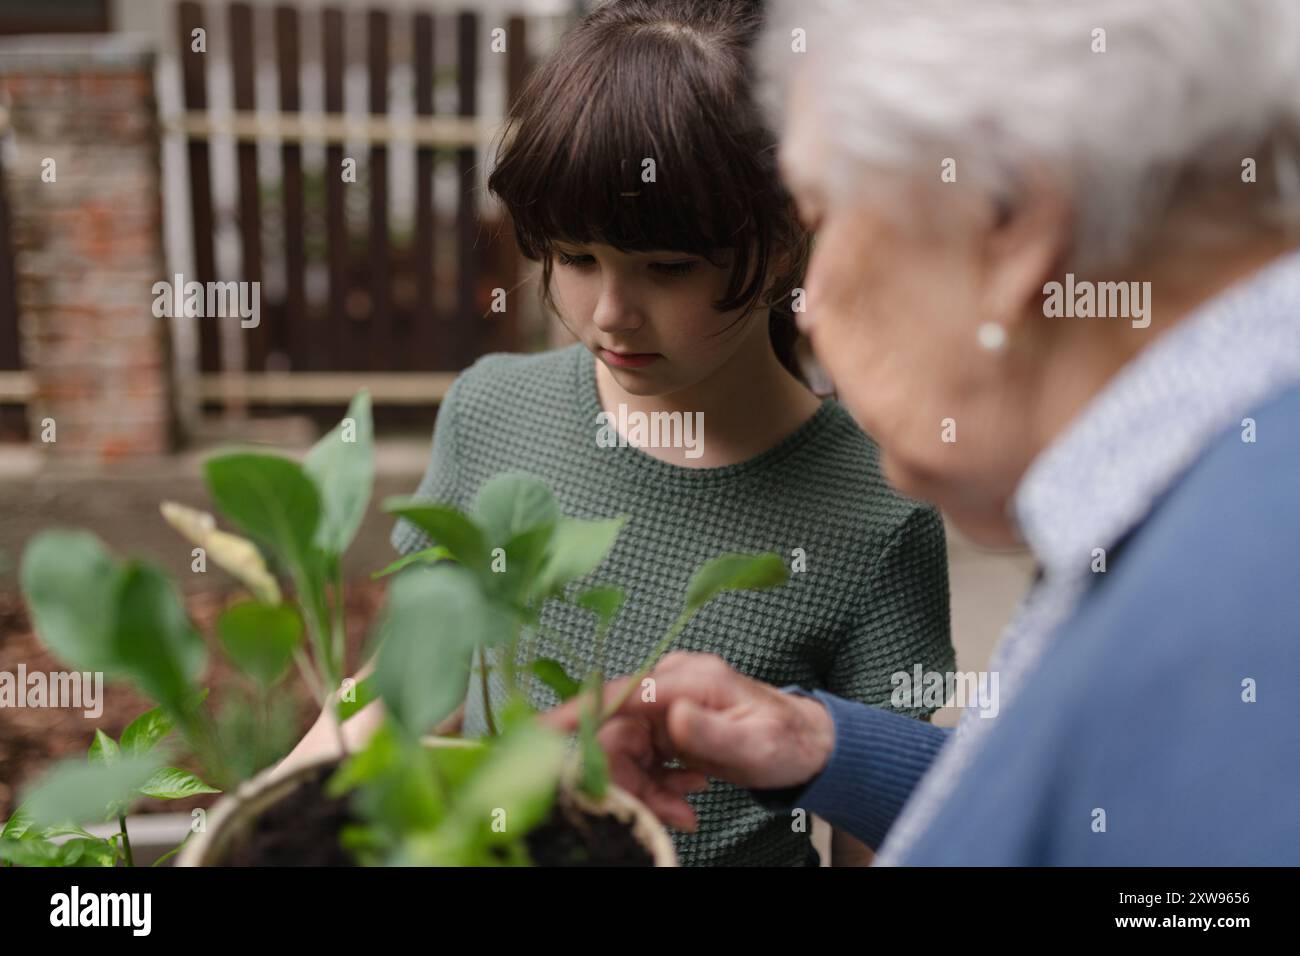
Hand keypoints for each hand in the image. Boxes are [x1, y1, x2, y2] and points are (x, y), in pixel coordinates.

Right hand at [541, 652, 834, 829]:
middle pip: (614, 735)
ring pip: (625, 755)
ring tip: (685, 813)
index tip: (536, 737)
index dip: (574, 716)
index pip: (615, 694)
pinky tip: (687, 801)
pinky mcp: (666, 732)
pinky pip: (641, 764)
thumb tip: (672, 716)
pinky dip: (658, 789)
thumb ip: (711, 730)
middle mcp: (667, 688)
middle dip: (629, 781)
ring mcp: (664, 710)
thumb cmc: (786, 739)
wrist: (807, 746)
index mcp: (683, 679)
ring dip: (647, 791)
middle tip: (666, 815)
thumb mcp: (755, 743)